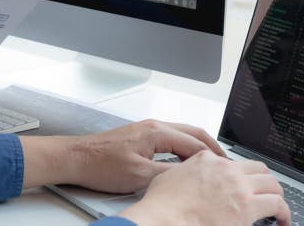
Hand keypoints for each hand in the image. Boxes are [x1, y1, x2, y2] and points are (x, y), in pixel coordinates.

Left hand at [19, 119, 224, 192]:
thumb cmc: (100, 164)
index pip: (195, 144)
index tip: (225, 168)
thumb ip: (168, 175)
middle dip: (212, 147)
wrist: (76, 158)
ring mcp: (147, 130)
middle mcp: (154, 126)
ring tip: (210, 163)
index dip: (213, 158)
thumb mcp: (140, 176)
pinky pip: (170, 139)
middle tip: (226, 162)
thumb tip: (188, 178)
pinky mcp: (140, 136)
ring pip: (182, 134)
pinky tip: (186, 161)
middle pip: (193, 132)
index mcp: (157, 132)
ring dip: (198, 147)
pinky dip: (184, 148)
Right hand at [121, 150, 290, 225]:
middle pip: (259, 169)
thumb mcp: (169, 178)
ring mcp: (238, 187)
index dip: (244, 175)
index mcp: (207, 160)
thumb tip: (187, 181)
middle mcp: (226, 169)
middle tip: (268, 193)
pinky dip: (284, 212)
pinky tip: (283, 220)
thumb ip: (185, 174)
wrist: (163, 219)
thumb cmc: (161, 206)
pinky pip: (277, 205)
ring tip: (279, 207)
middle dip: (266, 181)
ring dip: (277, 195)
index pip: (235, 163)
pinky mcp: (247, 207)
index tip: (246, 184)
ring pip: (272, 184)